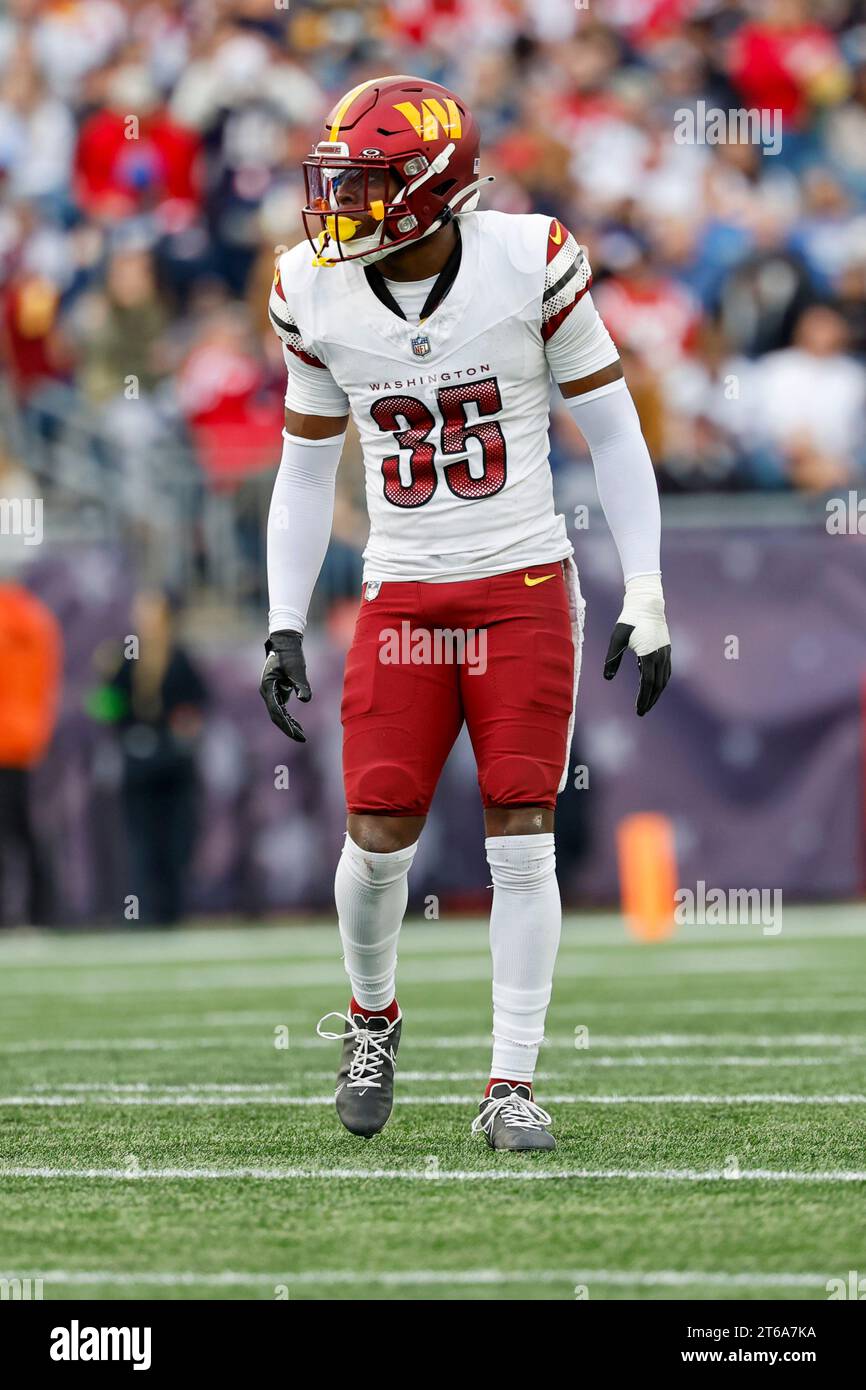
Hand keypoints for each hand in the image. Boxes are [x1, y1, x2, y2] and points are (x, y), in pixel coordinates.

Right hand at [260, 630, 310, 740]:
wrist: (285, 642)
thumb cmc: (290, 654)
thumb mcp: (297, 668)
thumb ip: (301, 684)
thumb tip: (305, 700)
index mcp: (268, 687)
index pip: (276, 711)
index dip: (286, 724)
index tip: (296, 734)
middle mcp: (267, 692)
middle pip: (276, 715)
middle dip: (288, 728)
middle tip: (302, 738)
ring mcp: (270, 692)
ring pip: (278, 713)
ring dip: (288, 724)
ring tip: (301, 735)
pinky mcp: (276, 691)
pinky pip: (281, 708)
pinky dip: (288, 717)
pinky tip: (297, 725)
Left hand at [603, 574, 670, 716]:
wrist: (647, 604)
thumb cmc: (629, 620)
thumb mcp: (617, 639)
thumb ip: (612, 658)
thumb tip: (607, 677)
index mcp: (649, 655)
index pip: (648, 683)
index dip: (643, 698)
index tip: (638, 710)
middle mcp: (660, 656)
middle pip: (658, 685)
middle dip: (650, 700)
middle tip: (642, 712)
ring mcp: (665, 653)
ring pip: (664, 679)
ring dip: (656, 693)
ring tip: (647, 703)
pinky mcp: (666, 650)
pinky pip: (666, 671)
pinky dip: (660, 682)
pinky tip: (653, 686)